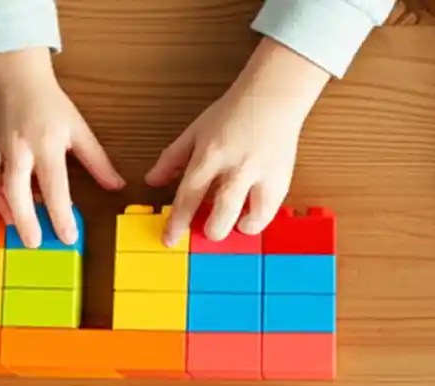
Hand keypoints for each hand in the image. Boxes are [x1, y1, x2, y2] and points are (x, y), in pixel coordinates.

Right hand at [0, 48, 124, 247]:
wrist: (14, 74)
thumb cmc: (48, 104)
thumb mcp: (79, 129)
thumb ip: (97, 161)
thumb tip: (117, 186)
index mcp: (46, 144)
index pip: (55, 185)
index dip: (61, 213)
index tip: (68, 236)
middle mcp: (16, 148)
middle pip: (16, 187)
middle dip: (23, 217)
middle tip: (33, 242)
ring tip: (6, 221)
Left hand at [147, 38, 328, 245]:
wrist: (273, 98)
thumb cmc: (233, 113)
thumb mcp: (195, 131)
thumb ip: (173, 158)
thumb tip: (152, 181)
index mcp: (211, 153)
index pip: (190, 194)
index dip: (178, 221)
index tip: (170, 239)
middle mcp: (237, 166)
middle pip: (222, 211)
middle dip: (212, 229)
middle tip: (207, 229)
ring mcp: (263, 174)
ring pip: (253, 215)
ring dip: (239, 227)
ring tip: (234, 224)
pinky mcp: (282, 179)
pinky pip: (270, 211)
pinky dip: (258, 220)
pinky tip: (251, 216)